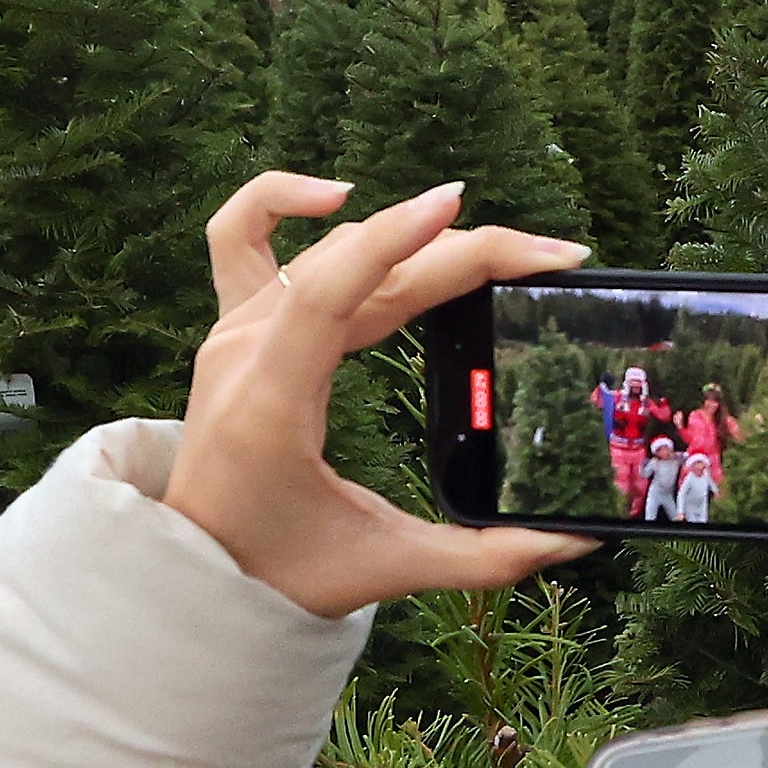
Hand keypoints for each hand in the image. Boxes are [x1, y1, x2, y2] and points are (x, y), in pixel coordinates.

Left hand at [168, 172, 593, 617]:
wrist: (191, 573)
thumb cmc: (277, 572)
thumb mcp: (386, 566)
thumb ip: (485, 557)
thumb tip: (576, 540)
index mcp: (270, 400)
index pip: (329, 289)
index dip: (397, 239)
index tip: (460, 206)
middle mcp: (245, 350)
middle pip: (357, 264)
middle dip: (461, 250)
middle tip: (547, 258)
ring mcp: (234, 333)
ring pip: (329, 251)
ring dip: (413, 238)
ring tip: (492, 248)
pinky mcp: (236, 330)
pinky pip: (242, 238)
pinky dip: (284, 202)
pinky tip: (340, 193)